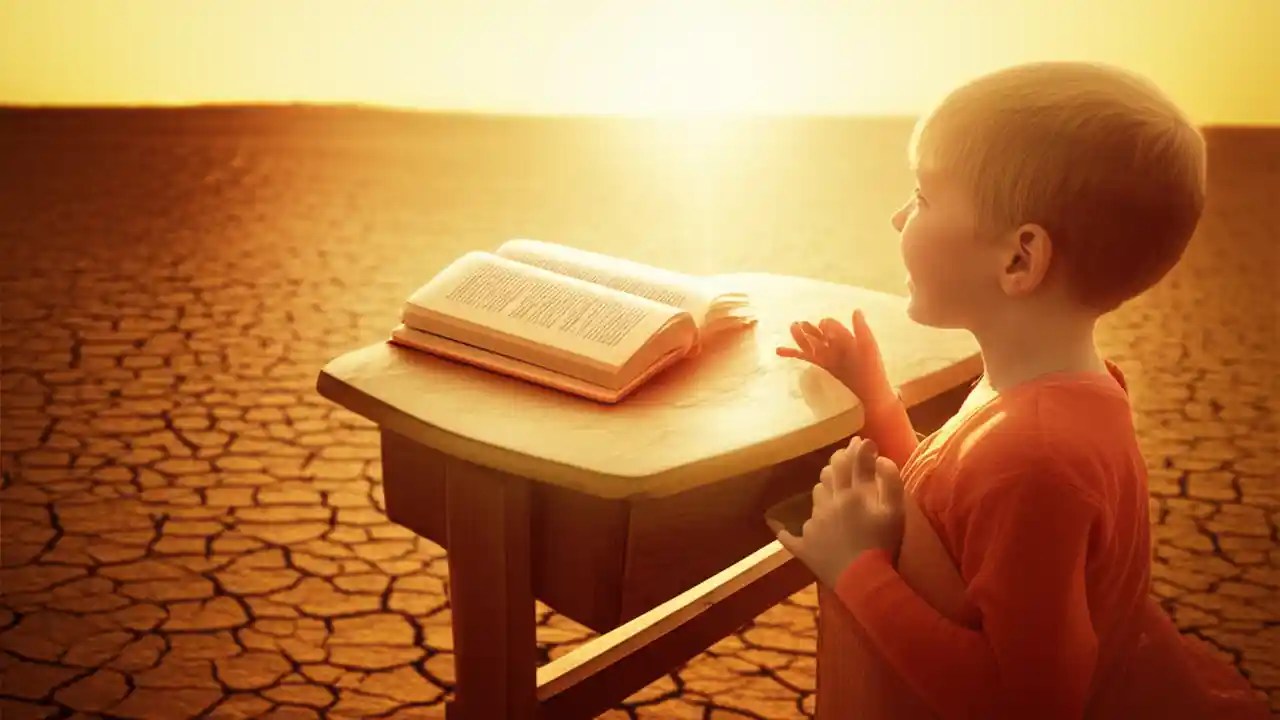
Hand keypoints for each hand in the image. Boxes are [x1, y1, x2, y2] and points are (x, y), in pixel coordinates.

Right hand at [775, 309, 894, 409]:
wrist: (870, 392)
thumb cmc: (872, 369)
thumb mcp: (869, 346)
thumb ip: (861, 329)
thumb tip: (855, 311)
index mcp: (846, 337)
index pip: (832, 326)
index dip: (827, 325)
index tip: (824, 329)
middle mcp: (835, 345)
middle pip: (818, 332)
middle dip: (809, 328)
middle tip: (799, 324)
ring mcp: (827, 355)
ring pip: (809, 342)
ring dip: (800, 335)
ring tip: (792, 327)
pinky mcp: (822, 365)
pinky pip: (805, 357)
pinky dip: (792, 353)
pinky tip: (779, 350)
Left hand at [776, 436, 905, 589]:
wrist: (864, 580)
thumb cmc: (883, 544)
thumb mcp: (895, 511)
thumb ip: (890, 481)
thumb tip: (880, 458)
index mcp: (850, 494)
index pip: (850, 463)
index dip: (856, 450)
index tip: (860, 442)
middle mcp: (828, 504)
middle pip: (829, 475)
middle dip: (838, 464)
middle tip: (844, 460)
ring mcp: (813, 525)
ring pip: (815, 497)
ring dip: (823, 490)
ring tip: (831, 490)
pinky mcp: (804, 546)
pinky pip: (789, 537)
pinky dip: (784, 530)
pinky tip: (776, 525)